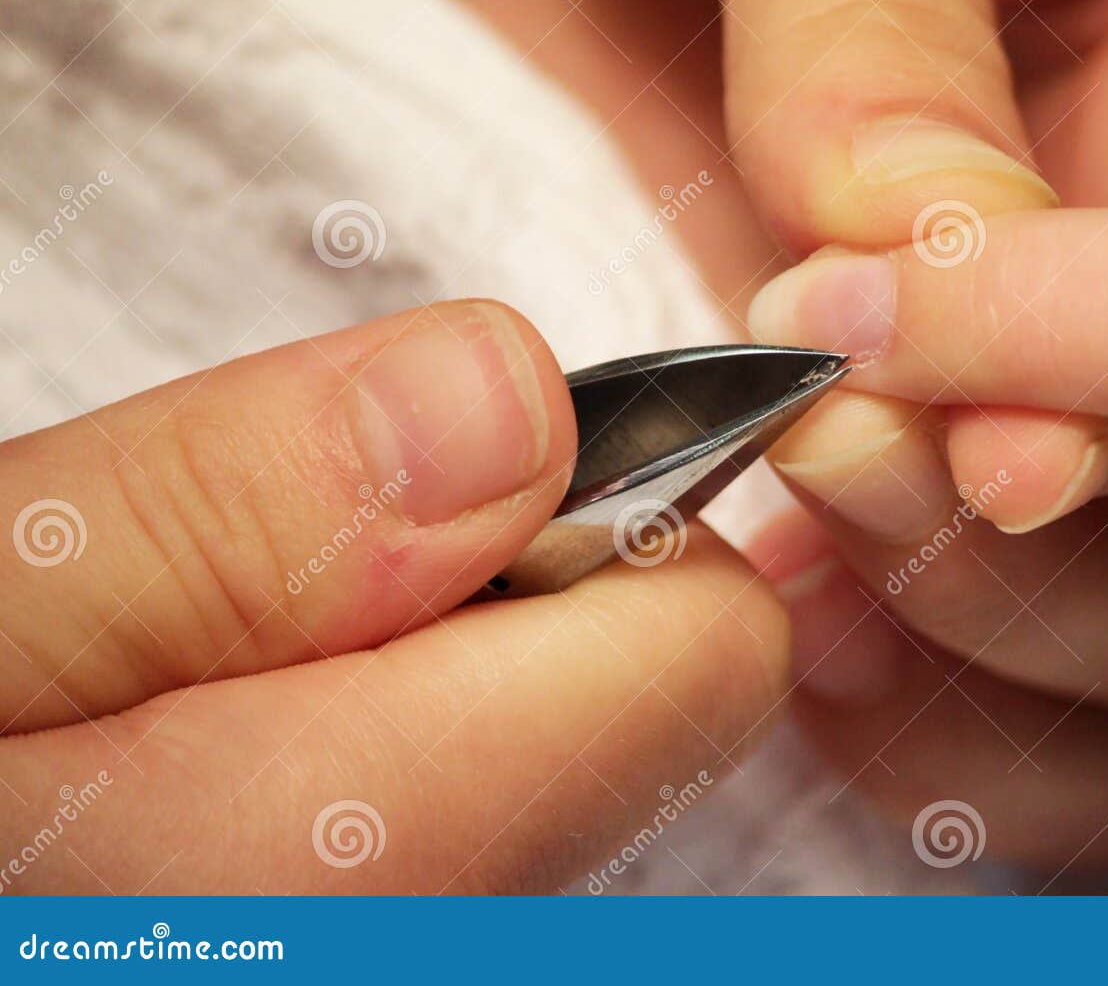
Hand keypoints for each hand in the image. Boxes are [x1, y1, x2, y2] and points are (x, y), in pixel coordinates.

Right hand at [0, 301, 784, 892]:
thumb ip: (218, 517)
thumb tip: (511, 400)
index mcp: (340, 869)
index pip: (698, 651)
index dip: (605, 512)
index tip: (448, 466)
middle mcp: (429, 942)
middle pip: (629, 714)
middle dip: (487, 597)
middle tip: (246, 587)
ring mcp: (409, 949)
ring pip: (537, 774)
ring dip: (400, 678)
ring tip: (183, 683)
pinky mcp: (359, 932)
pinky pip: (446, 842)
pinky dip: (354, 766)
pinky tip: (191, 770)